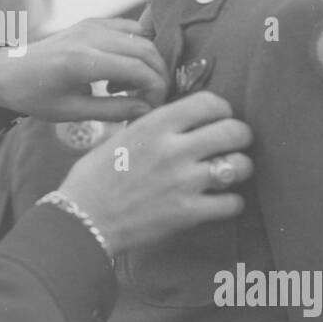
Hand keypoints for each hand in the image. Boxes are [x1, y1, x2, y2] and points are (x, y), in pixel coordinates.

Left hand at [0, 18, 168, 122]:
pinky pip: (130, 29)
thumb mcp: (72, 111)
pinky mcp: (93, 21)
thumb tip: (148, 110)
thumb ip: (112, 110)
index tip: (155, 106)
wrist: (8, 71)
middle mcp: (90, 36)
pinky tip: (120, 75)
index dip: (156, 88)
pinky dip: (137, 50)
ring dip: (148, 63)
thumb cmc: (35, 96)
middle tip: (153, 100)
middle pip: (145, 49)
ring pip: (142, 37)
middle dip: (158, 75)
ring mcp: (92, 24)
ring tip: (130, 90)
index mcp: (81, 60)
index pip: (138, 68)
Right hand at [57, 91, 252, 254]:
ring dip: (240, 168)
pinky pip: (232, 203)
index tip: (219, 118)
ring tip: (230, 172)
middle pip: (234, 131)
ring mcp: (184, 182)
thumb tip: (180, 120)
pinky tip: (221, 201)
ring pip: (240, 166)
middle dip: (240, 136)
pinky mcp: (188, 213)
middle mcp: (174, 149)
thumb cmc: (95, 177)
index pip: (210, 102)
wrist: (82, 219)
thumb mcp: (120, 136)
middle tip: (234, 144)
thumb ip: (153, 126)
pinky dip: (232, 203)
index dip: (222, 109)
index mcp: (155, 125)